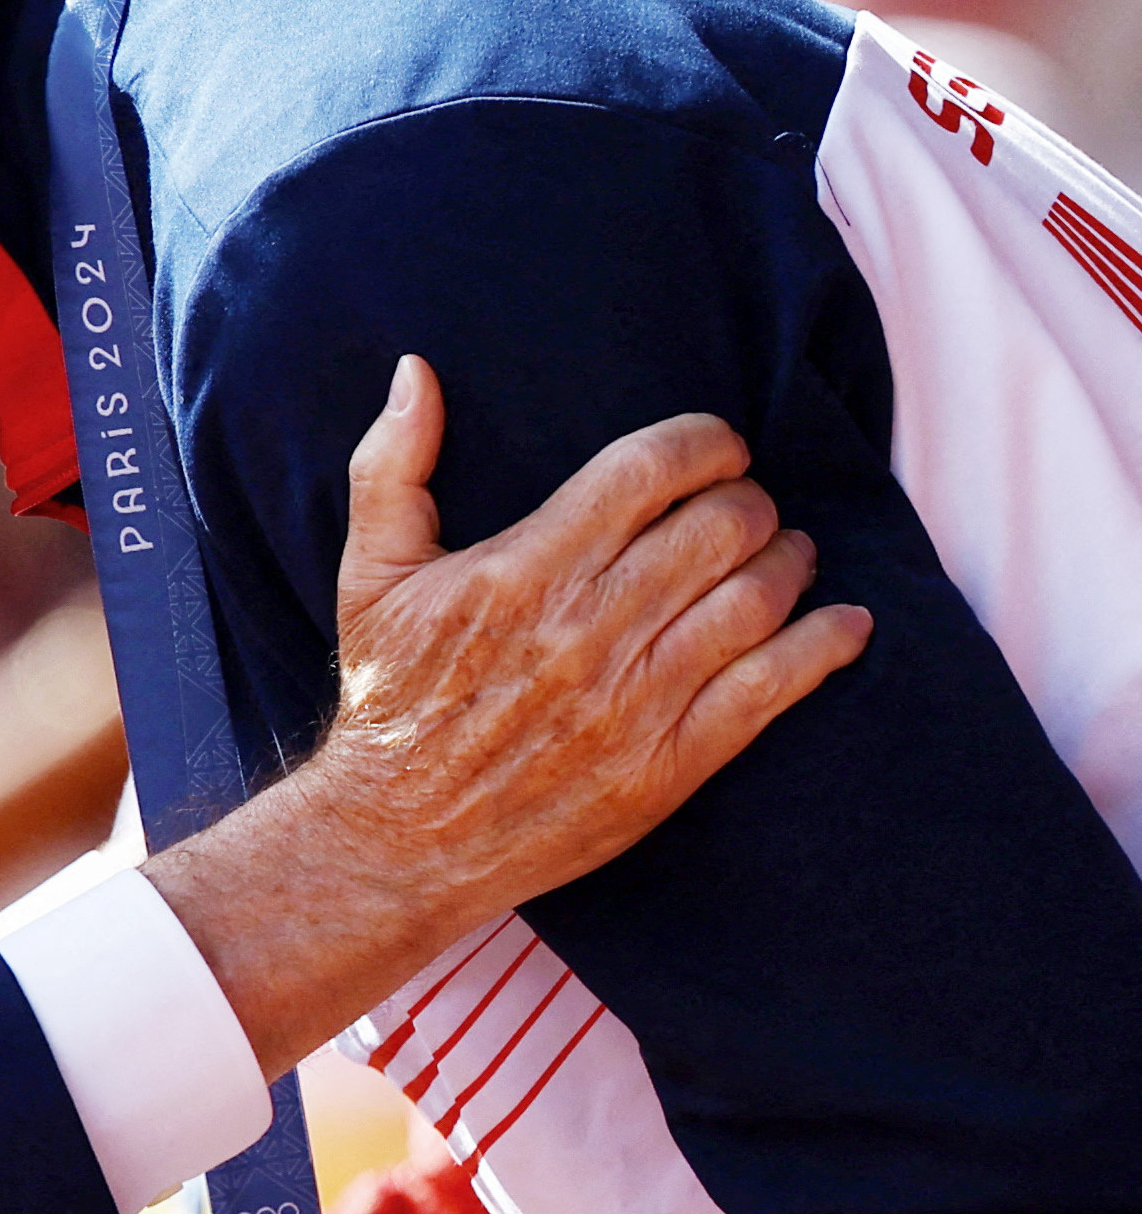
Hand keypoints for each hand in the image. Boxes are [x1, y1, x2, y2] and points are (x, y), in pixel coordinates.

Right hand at [147, 355, 871, 1073]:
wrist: (395, 839)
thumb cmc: (389, 699)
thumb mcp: (369, 577)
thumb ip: (392, 467)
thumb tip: (416, 374)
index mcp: (520, 571)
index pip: (650, 470)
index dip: (706, 443)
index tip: (718, 447)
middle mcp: (585, 630)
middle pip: (721, 525)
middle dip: (750, 499)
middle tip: (747, 505)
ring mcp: (633, 701)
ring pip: (758, 597)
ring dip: (790, 560)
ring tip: (785, 553)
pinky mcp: (667, 766)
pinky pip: (775, 687)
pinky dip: (826, 644)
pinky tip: (843, 622)